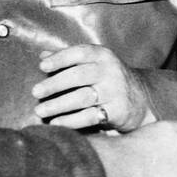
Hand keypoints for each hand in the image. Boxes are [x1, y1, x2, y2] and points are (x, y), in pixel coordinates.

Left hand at [33, 44, 153, 131]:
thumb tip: (42, 56)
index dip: (60, 58)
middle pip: (79, 75)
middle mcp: (110, 71)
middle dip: (54, 84)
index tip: (42, 67)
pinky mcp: (117, 111)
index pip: (80, 52)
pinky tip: (56, 123)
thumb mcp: (95, 63)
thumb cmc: (108, 79)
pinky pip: (91, 117)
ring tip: (40, 111)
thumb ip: (70, 60)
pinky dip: (71, 121)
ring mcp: (115, 92)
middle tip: (35, 92)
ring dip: (58, 105)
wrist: (141, 99)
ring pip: (83, 97)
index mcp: (102, 56)